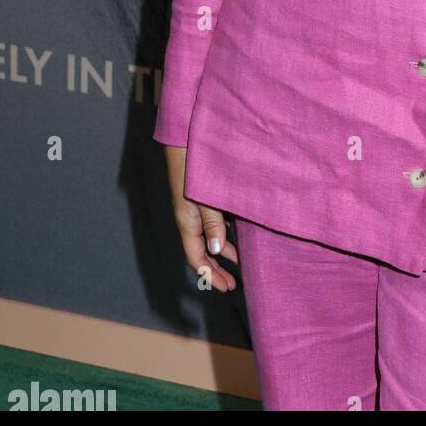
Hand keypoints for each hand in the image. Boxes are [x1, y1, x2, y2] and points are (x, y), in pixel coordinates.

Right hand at [163, 144, 238, 291]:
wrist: (185, 138)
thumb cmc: (194, 167)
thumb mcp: (205, 197)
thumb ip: (213, 223)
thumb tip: (218, 251)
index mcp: (187, 221)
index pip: (197, 257)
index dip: (210, 274)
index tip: (227, 287)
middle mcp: (190, 217)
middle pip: (202, 250)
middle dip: (217, 268)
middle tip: (233, 283)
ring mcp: (197, 206)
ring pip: (210, 235)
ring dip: (223, 250)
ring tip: (240, 261)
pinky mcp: (204, 195)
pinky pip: (215, 220)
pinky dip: (226, 231)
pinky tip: (239, 231)